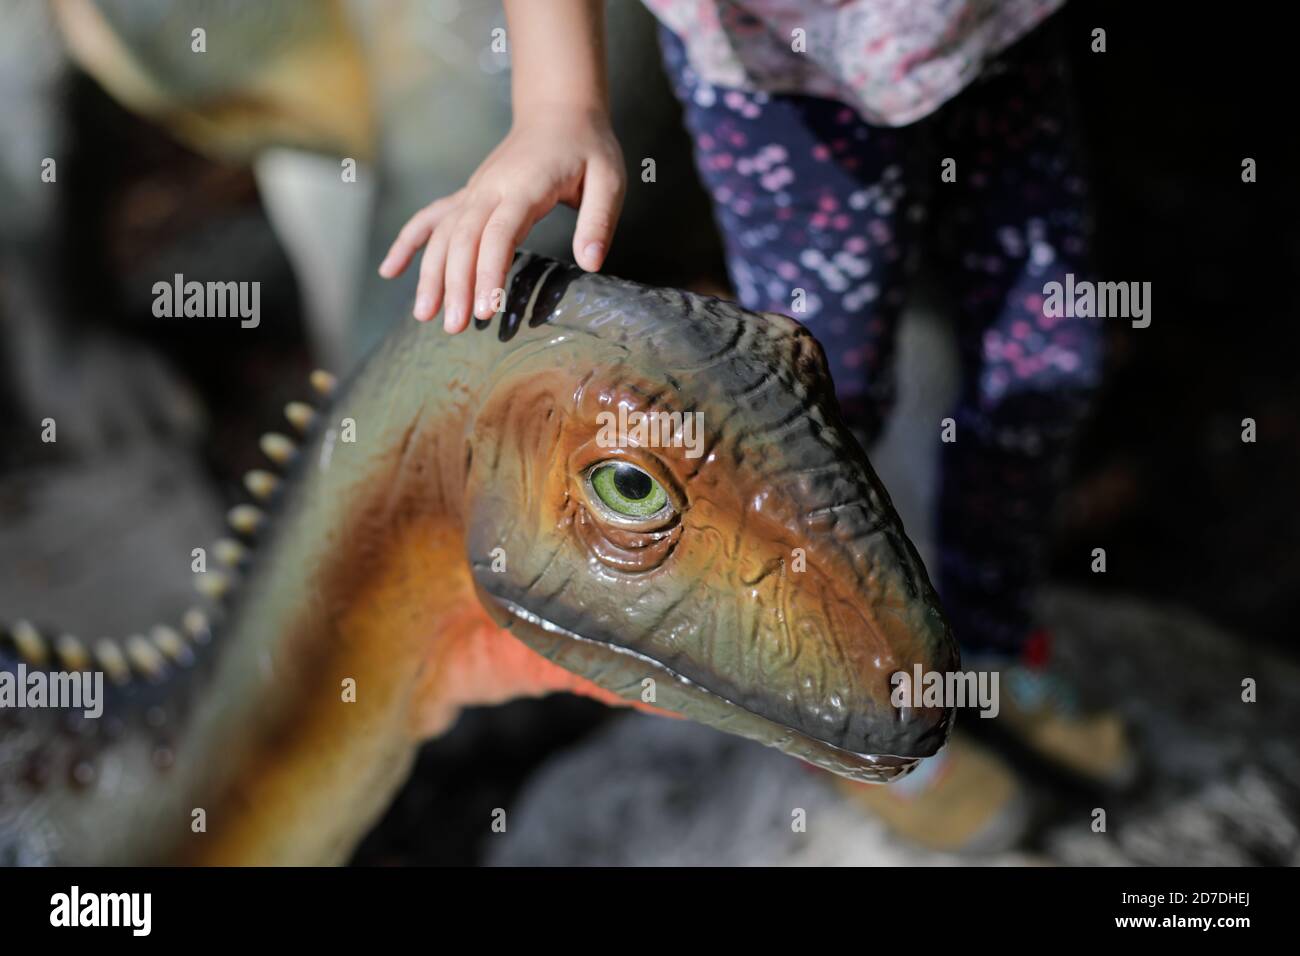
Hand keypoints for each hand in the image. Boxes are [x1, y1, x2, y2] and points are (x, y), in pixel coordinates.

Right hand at [378, 107, 624, 332]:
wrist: (559, 111)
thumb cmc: (587, 148)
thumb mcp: (610, 179)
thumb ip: (599, 221)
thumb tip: (590, 263)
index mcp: (526, 185)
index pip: (500, 233)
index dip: (489, 271)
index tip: (485, 308)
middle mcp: (491, 187)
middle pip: (464, 238)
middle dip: (455, 284)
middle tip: (454, 327)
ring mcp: (475, 190)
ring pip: (444, 233)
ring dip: (430, 273)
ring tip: (423, 315)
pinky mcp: (469, 195)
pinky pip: (432, 218)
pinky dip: (408, 242)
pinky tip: (391, 271)